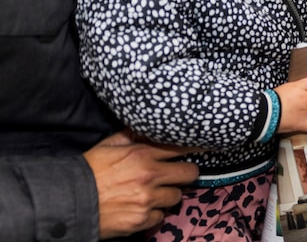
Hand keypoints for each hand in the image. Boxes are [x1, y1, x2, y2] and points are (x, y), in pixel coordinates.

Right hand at [83, 130, 198, 238]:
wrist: (67, 202)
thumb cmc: (87, 171)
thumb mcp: (107, 146)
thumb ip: (131, 136)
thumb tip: (146, 127)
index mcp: (142, 155)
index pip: (181, 149)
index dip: (192, 148)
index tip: (199, 148)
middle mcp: (149, 177)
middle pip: (190, 173)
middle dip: (185, 173)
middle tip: (177, 175)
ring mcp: (147, 200)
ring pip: (177, 197)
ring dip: (168, 195)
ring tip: (154, 193)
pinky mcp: (142, 220)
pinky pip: (160, 216)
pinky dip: (153, 213)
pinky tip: (141, 208)